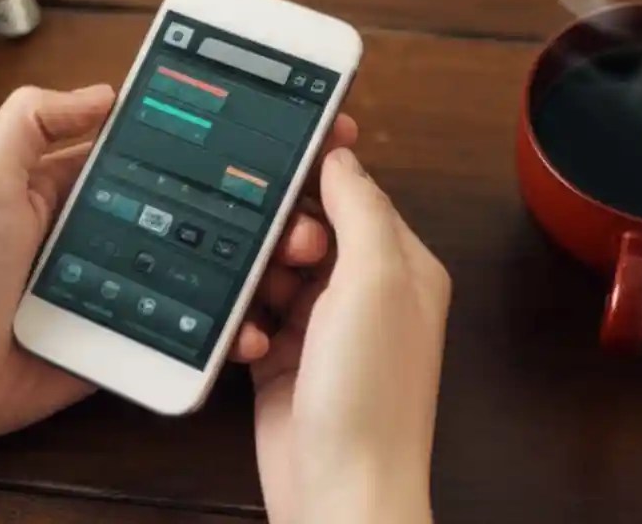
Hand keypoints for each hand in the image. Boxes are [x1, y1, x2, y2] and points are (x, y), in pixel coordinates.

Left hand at [0, 85, 358, 450]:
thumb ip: (33, 119)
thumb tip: (106, 91)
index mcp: (78, 186)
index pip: (159, 154)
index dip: (211, 144)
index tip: (269, 135)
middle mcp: (108, 233)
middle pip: (196, 213)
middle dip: (256, 208)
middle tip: (305, 206)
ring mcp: (121, 289)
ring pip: (203, 272)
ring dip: (254, 267)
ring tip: (296, 259)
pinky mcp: (126, 340)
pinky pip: (184, 332)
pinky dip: (222, 331)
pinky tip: (250, 328)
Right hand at [235, 149, 450, 523]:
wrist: (337, 488)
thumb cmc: (370, 391)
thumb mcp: (375, 281)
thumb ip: (359, 209)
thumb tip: (340, 155)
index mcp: (400, 268)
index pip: (357, 195)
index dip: (320, 175)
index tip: (280, 153)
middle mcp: (363, 294)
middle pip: (307, 230)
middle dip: (282, 236)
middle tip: (282, 257)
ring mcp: (320, 329)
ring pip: (271, 270)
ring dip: (256, 279)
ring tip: (259, 305)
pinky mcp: (281, 360)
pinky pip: (249, 316)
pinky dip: (241, 323)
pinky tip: (248, 343)